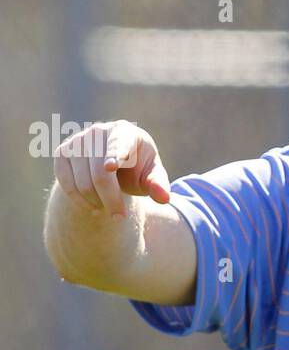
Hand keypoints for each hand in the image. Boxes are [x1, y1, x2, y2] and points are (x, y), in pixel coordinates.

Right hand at [54, 120, 171, 218]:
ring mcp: (78, 141)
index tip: (110, 167)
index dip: (115, 154)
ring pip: (82, 182)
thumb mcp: (151, 176)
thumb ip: (158, 185)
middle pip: (100, 173)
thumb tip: (165, 198)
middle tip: (120, 217)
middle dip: (111, 200)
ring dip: (97, 202)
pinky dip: (80, 201)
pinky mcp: (62, 154)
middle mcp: (98, 132)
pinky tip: (93, 206)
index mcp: (125, 132)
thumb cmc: (137, 170)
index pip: (119, 144)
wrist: (113, 165)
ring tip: (109, 207)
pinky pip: (66, 184)